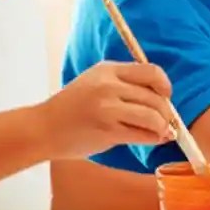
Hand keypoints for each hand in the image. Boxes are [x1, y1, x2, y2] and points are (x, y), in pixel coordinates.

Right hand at [37, 61, 174, 158]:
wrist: (43, 129)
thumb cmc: (73, 107)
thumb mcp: (96, 83)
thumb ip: (125, 84)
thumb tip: (162, 97)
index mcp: (108, 70)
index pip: (152, 72)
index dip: (165, 85)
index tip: (166, 95)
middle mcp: (109, 86)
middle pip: (155, 97)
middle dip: (166, 112)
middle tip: (167, 121)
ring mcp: (107, 108)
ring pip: (152, 116)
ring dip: (162, 127)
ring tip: (161, 132)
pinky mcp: (107, 130)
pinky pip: (142, 134)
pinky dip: (154, 138)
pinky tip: (155, 139)